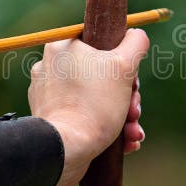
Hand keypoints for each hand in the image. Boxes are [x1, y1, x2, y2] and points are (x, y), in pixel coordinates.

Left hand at [29, 29, 149, 185]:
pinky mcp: (51, 119)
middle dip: (126, 96)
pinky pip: (83, 116)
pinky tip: (124, 142)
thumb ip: (135, 43)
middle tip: (135, 112)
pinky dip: (105, 127)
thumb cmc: (94, 105)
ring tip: (133, 133)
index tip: (132, 82)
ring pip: (95, 99)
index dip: (123, 63)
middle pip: (101, 75)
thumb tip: (137, 35)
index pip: (101, 45)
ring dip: (122, 115)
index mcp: (62, 47)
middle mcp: (50, 67)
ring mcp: (48, 95)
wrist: (66, 150)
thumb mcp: (123, 67)